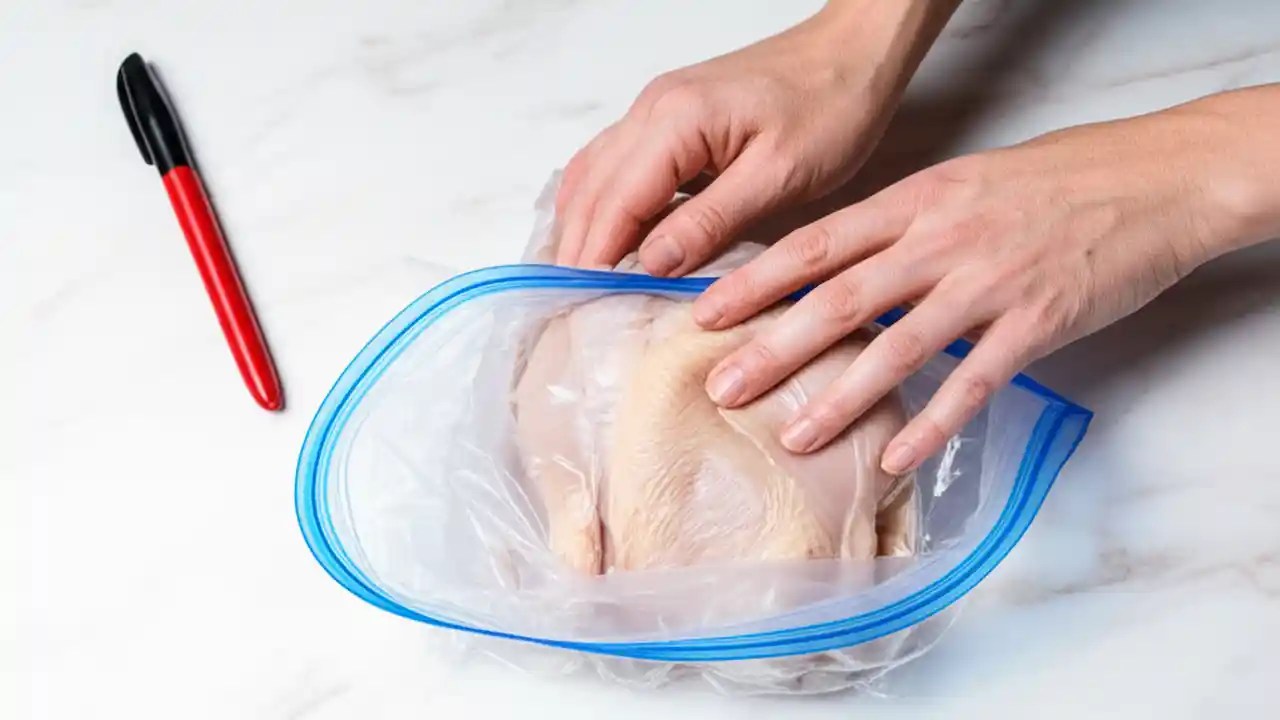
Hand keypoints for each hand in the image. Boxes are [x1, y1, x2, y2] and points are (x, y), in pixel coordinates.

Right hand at [554, 0, 957, 274]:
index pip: (615, 202)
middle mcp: (652, 110)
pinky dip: (600, 202)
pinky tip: (604, 236)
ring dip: (582, 227)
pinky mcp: (669, 115)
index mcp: (675, 122)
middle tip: (572, 309)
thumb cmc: (830, 107)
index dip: (594, 258)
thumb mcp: (777, 176)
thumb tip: (651, 264)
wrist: (853, 51)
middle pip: (592, 189)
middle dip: (577, 250)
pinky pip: (615, 162)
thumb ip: (710, 221)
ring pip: (594, 174)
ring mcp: (656, 109)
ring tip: (580, 282)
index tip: (582, 309)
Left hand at [693, 89, 1279, 473]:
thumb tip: (828, 268)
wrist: (1151, 179)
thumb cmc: (1050, 182)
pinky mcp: (1037, 322)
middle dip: (773, 347)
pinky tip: (896, 459)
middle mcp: (941, 240)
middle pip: (839, 299)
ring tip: (793, 437)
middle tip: (723, 388)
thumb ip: (895, 226)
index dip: (755, 281)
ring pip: (897, 347)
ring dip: (839, 398)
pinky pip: (974, 382)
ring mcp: (988, 283)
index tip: (703, 314)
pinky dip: (933, 423)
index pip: (816, 245)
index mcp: (915, 201)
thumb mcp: (957, 184)